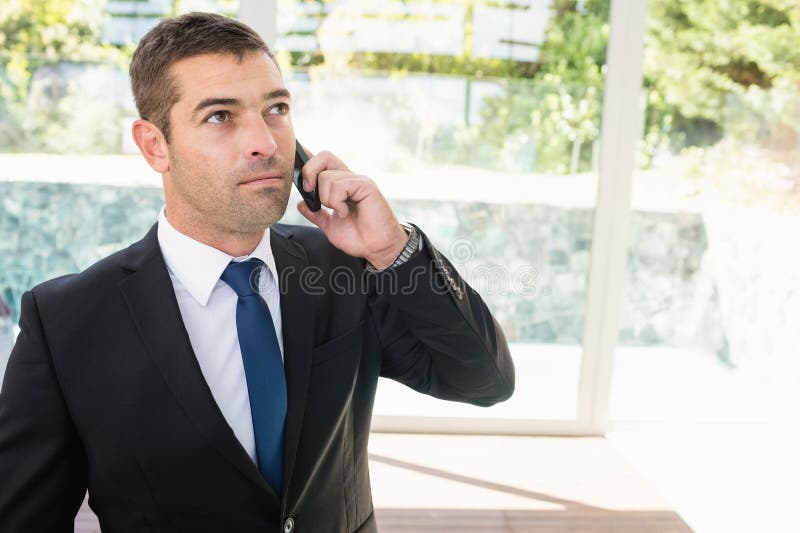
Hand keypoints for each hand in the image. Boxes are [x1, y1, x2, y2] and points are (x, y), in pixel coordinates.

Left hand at [295, 148, 408, 269]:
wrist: (377, 249)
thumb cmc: (360, 238)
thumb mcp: (330, 226)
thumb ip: (316, 214)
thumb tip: (301, 203)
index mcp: (342, 185)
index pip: (323, 162)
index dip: (308, 165)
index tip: (302, 183)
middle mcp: (350, 178)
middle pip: (324, 156)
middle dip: (310, 172)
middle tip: (310, 192)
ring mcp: (358, 181)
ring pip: (327, 177)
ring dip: (327, 199)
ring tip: (341, 212)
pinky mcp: (366, 186)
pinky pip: (340, 186)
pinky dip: (337, 203)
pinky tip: (346, 212)